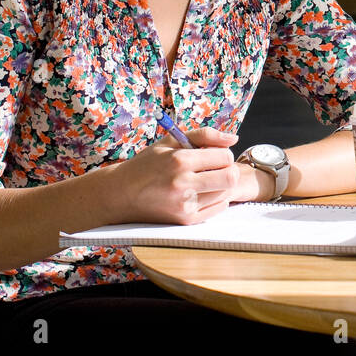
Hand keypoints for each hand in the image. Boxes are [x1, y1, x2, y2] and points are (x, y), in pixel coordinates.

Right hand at [114, 126, 242, 223]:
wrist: (121, 194)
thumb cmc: (147, 165)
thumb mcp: (170, 142)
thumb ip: (204, 135)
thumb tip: (233, 139)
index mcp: (180, 161)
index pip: (225, 156)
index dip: (223, 154)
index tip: (214, 155)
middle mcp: (183, 184)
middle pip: (231, 177)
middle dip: (229, 169)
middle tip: (217, 168)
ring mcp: (184, 205)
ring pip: (226, 192)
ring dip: (221, 184)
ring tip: (206, 180)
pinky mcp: (185, 220)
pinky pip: (218, 208)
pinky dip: (216, 199)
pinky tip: (202, 192)